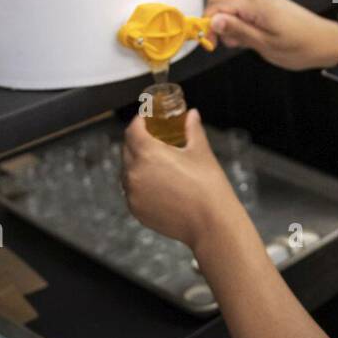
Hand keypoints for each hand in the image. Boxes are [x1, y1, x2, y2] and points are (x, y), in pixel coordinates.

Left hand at [121, 108, 242, 251]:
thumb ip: (192, 129)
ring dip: (137, 164)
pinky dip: (140, 184)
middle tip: (155, 139)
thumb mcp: (201, 151)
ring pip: (128, 172)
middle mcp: (134, 173)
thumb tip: (192, 114)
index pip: (133, 130)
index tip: (148, 119)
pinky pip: (132, 191)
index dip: (140, 121)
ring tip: (157, 164)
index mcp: (147, 153)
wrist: (210, 223)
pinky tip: (159, 185)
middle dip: (138, 141)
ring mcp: (132, 194)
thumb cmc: (207, 185)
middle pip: (127, 149)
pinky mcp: (136, 211)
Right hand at [205, 0, 337, 71]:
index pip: (216, 6)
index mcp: (255, 4)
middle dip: (217, 26)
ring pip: (233, 9)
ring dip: (231, 27)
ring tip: (246, 44)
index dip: (207, 25)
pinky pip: (245, 11)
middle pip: (222, 5)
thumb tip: (212, 22)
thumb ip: (237, 31)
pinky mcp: (268, 4)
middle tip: (226, 46)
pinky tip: (253, 38)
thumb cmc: (301, 46)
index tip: (208, 43)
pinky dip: (242, 24)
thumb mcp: (264, 44)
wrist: (326, 43)